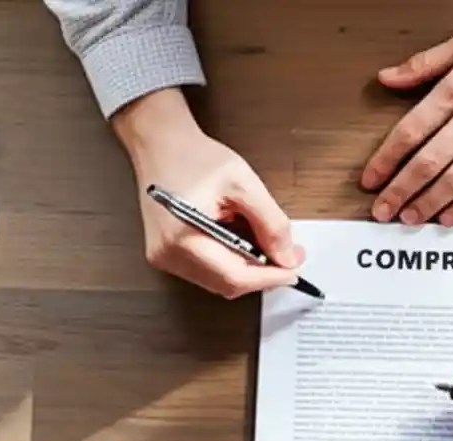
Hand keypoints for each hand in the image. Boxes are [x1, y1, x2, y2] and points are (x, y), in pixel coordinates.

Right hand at [113, 89, 302, 298]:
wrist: (160, 144)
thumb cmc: (192, 157)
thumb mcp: (243, 184)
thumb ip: (270, 223)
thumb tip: (287, 256)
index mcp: (183, 237)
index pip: (234, 277)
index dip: (269, 277)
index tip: (292, 270)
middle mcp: (168, 254)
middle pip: (227, 284)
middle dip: (261, 274)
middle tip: (285, 254)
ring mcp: (164, 257)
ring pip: (218, 282)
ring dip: (246, 268)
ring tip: (259, 240)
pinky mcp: (166, 255)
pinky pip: (206, 272)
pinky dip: (229, 262)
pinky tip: (237, 241)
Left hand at [361, 2, 452, 226]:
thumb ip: (424, 63)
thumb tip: (388, 77)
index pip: (410, 132)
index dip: (386, 160)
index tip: (371, 178)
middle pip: (428, 163)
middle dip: (400, 191)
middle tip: (382, 210)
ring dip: (428, 203)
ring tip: (409, 218)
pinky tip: (450, 216)